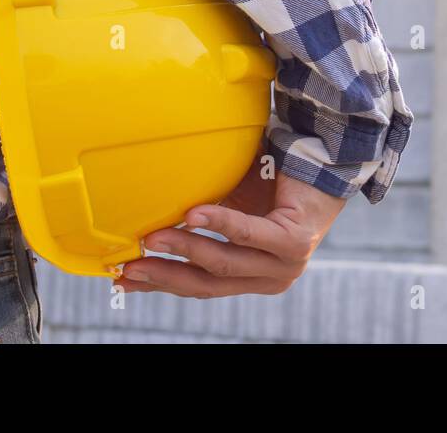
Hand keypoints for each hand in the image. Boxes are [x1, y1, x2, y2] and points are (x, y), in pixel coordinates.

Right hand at [115, 164, 344, 298]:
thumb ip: (198, 221)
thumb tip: (147, 217)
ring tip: (153, 237)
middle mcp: (268, 278)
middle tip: (130, 264)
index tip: (125, 279)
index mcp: (251, 276)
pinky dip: (219, 223)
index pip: (200, 287)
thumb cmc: (272, 181)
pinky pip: (248, 234)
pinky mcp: (294, 242)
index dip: (161, 285)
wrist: (321, 159)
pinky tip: (193, 214)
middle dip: (164, 275)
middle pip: (207, 284)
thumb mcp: (227, 206)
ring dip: (184, 248)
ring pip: (223, 263)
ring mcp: (284, 264)